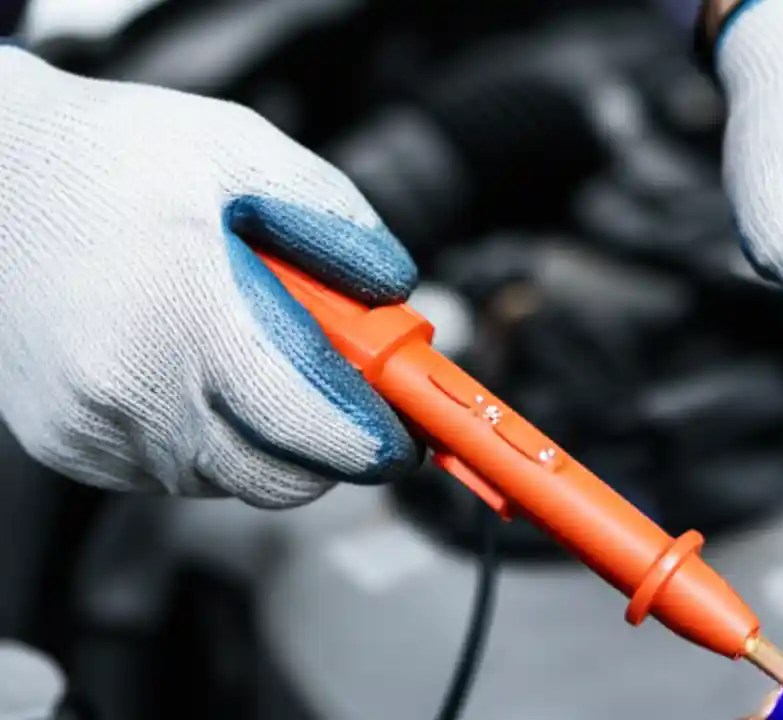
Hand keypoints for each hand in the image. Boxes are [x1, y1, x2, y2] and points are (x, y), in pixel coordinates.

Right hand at [0, 48, 419, 507]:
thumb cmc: (114, 157)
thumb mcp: (243, 151)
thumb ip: (337, 223)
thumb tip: (395, 295)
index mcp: (184, 312)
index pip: (316, 427)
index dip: (380, 437)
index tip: (411, 428)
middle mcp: (132, 389)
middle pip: (284, 478)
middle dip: (334, 446)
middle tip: (349, 388)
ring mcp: (93, 428)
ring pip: (234, 480)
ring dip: (273, 440)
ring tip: (256, 354)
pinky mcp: (70, 447)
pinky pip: (178, 474)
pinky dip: (213, 439)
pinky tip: (196, 369)